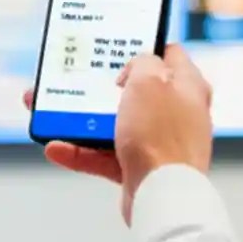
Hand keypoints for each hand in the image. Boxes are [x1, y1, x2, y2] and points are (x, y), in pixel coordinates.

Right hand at [22, 44, 212, 222]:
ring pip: (115, 125)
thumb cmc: (161, 136)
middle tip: (79, 81)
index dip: (142, 46)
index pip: (168, 54)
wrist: (163, 195)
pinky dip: (82, 152)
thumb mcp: (149, 79)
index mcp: (188, 86)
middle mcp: (177, 113)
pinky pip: (106, 156)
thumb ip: (141, 62)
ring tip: (55, 115)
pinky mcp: (143, 168)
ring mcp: (159, 142)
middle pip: (135, 92)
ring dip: (83, 121)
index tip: (117, 47)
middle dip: (102, 88)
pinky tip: (58, 148)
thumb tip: (134, 70)